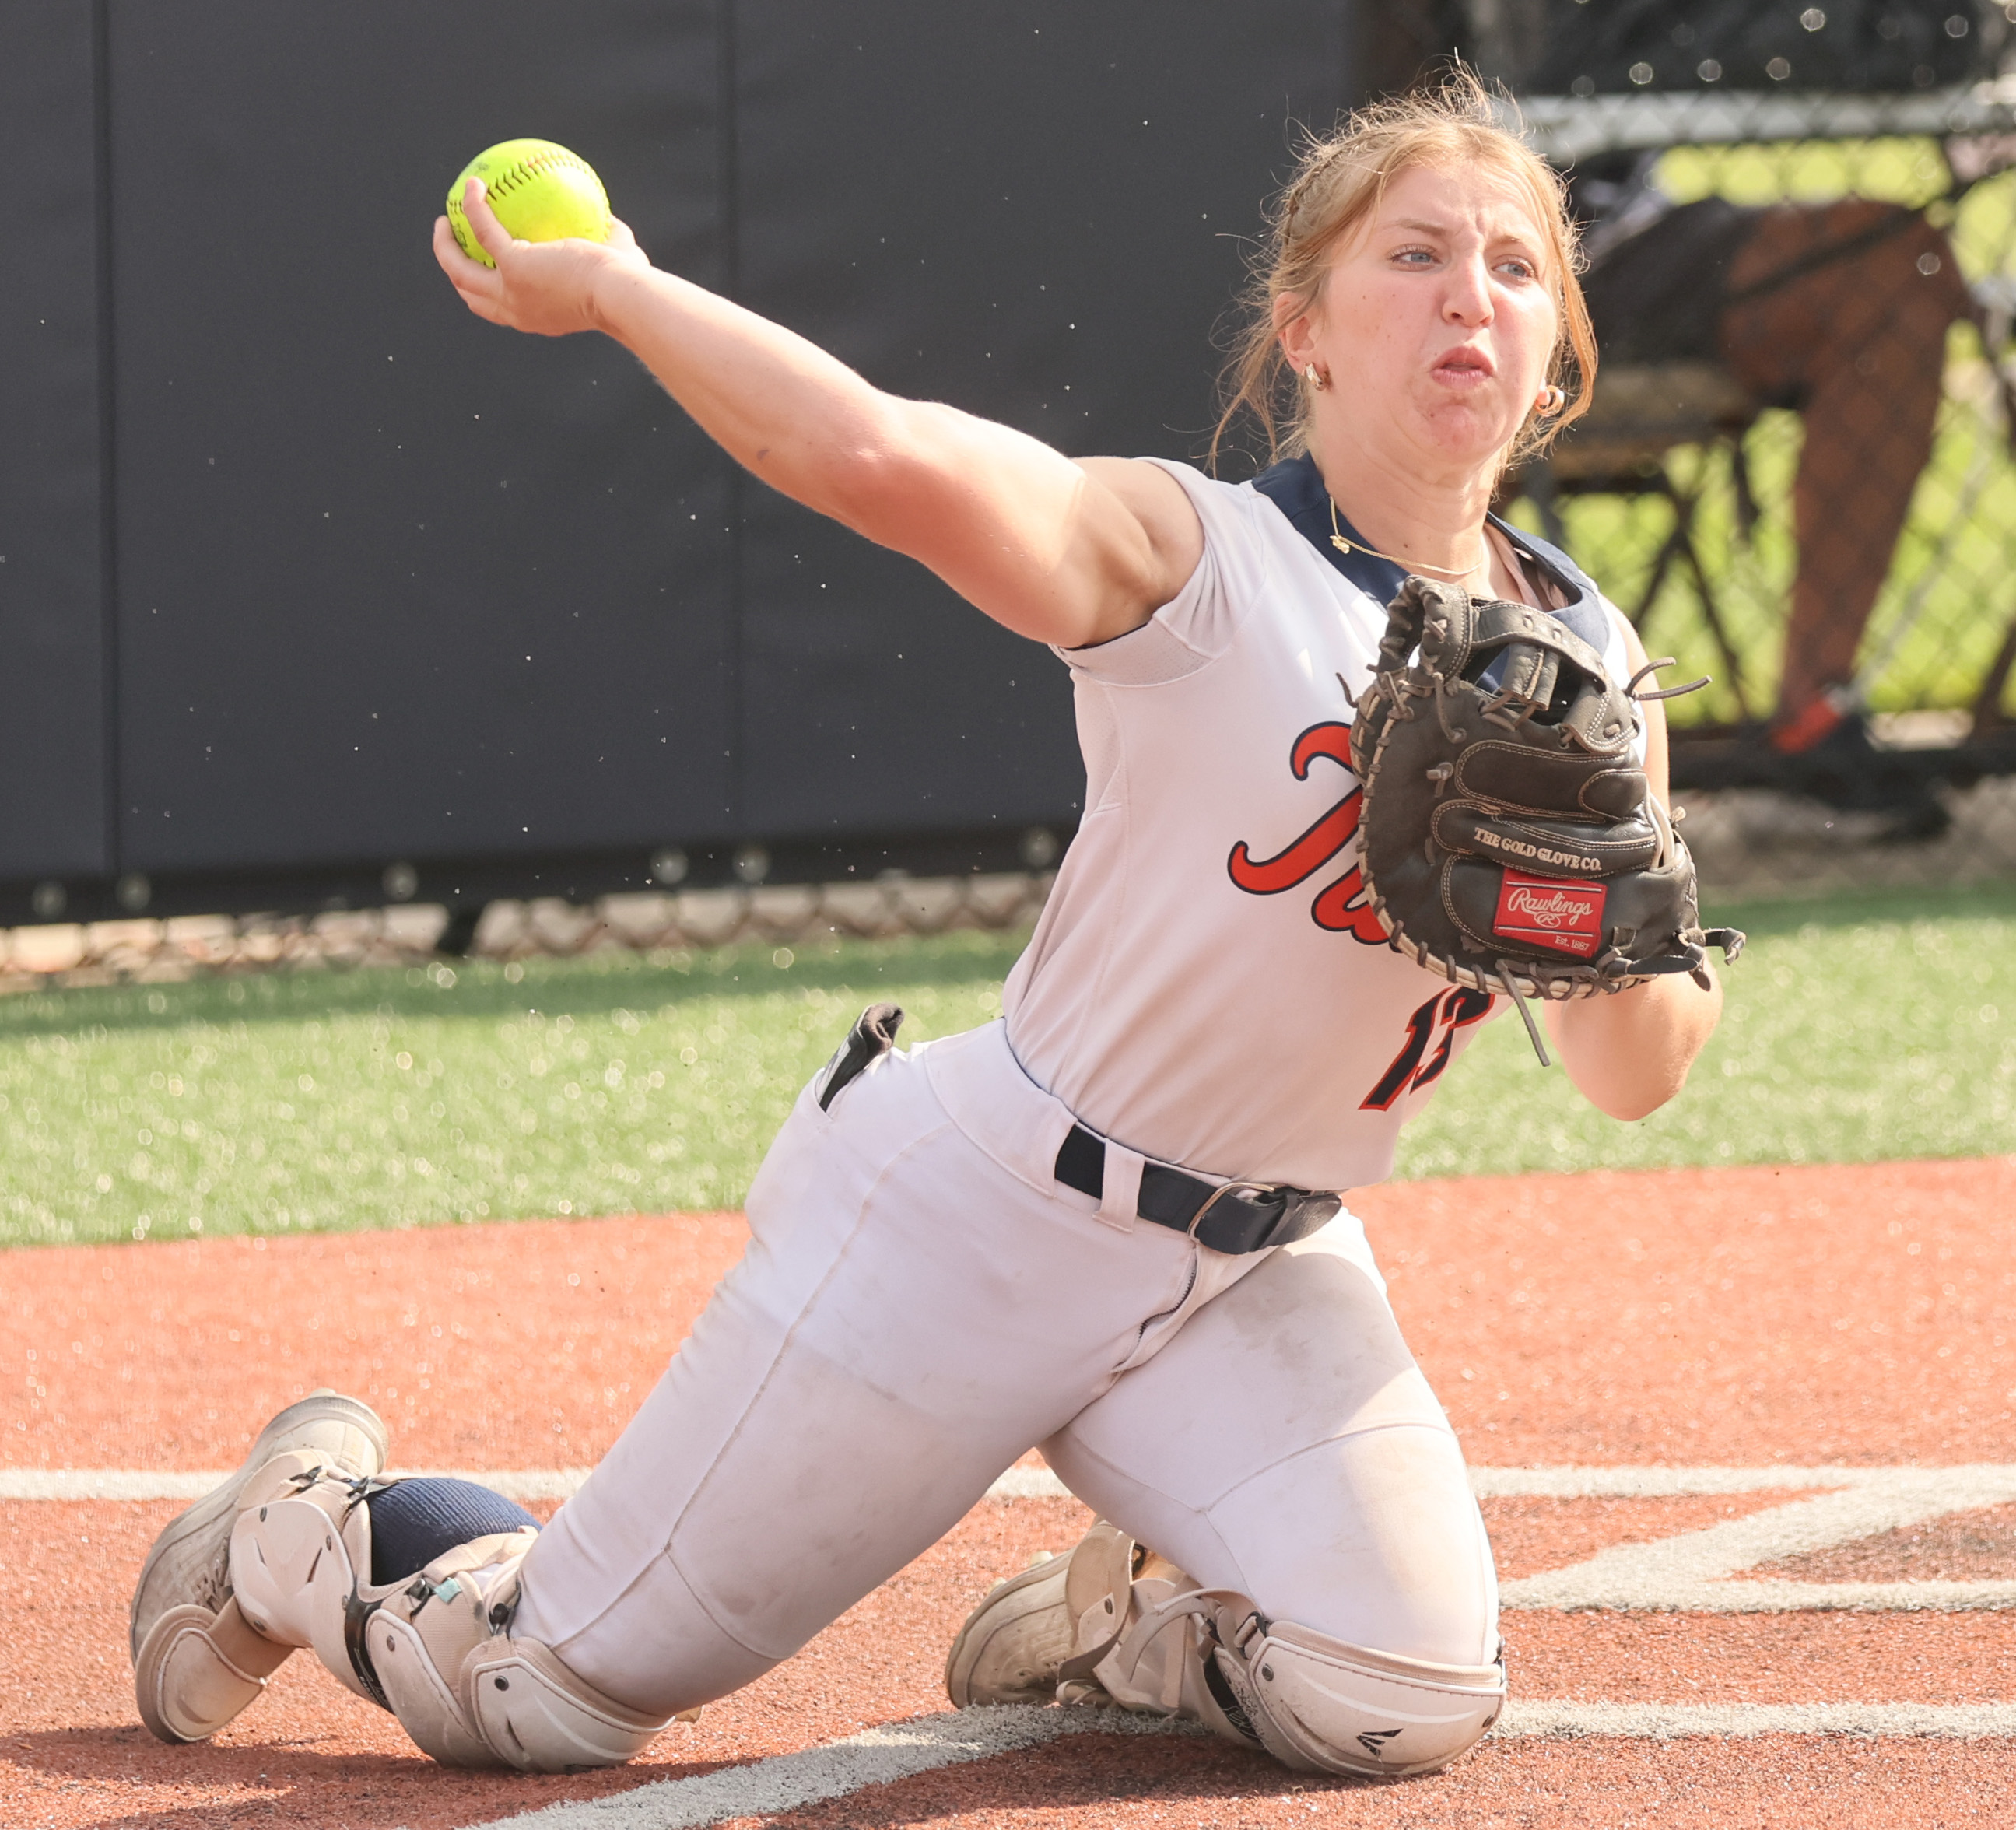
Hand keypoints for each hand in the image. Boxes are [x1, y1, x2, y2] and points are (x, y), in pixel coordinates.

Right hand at [431, 177, 649, 336]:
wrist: (622, 294)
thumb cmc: (629, 285)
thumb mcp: (618, 267)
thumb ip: (611, 243)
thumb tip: (610, 221)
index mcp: (537, 316)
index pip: (503, 310)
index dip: (488, 291)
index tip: (486, 268)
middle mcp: (518, 311)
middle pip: (472, 295)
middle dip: (456, 270)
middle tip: (451, 243)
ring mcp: (511, 291)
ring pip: (460, 270)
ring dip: (446, 245)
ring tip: (444, 217)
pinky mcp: (513, 267)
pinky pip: (483, 230)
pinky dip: (474, 207)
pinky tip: (475, 184)